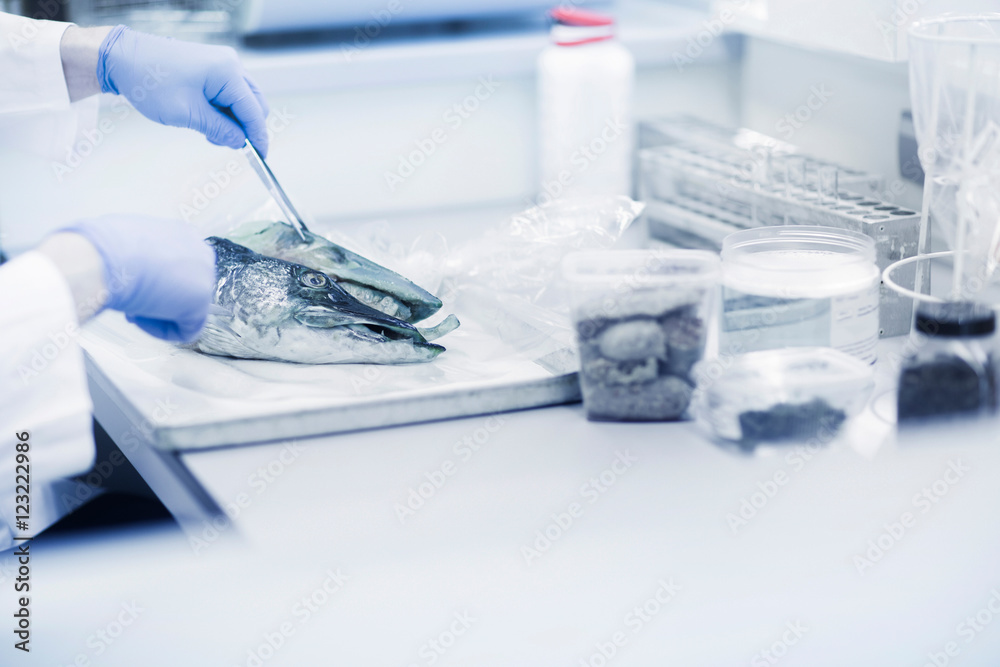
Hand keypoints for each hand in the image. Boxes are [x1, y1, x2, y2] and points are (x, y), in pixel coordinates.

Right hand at [60, 215, 216, 341]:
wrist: (104, 258)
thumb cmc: (104, 247)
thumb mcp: (126, 240)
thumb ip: (143, 254)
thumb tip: (134, 266)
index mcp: (182, 233)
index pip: (177, 266)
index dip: (153, 281)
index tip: (133, 285)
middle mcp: (199, 250)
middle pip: (184, 287)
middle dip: (157, 298)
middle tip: (132, 301)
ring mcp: (205, 275)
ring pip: (186, 309)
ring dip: (157, 313)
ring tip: (131, 307)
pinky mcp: (201, 302)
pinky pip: (186, 330)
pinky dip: (160, 330)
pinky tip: (139, 317)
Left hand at [96, 26, 269, 154]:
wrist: (123, 59)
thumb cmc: (150, 81)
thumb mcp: (187, 114)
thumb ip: (219, 130)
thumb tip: (241, 142)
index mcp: (228, 72)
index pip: (254, 110)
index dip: (259, 136)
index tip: (261, 157)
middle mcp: (231, 64)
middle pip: (254, 104)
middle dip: (245, 128)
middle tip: (226, 145)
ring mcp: (222, 64)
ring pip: (243, 100)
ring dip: (233, 121)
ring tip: (209, 132)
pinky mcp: (213, 68)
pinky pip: (229, 94)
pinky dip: (224, 111)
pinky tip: (206, 119)